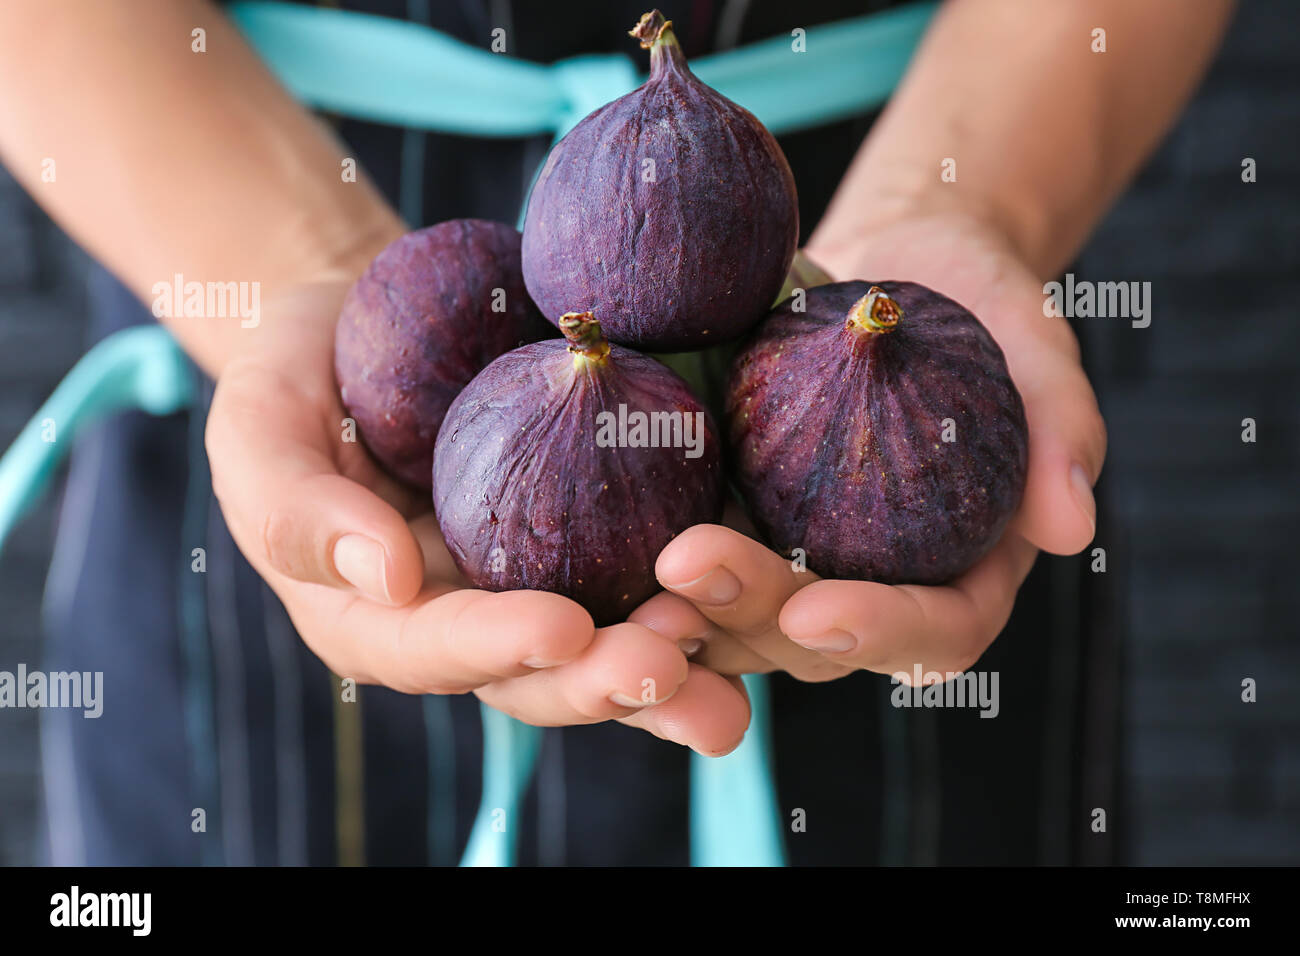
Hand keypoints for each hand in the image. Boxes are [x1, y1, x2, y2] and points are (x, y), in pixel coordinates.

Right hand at [205, 278, 749, 753]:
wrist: (369, 321)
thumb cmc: (298, 375)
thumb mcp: (259, 429)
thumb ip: (296, 510)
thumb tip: (390, 578)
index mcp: (382, 618)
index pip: (437, 650)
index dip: (496, 649)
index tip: (562, 630)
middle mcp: (471, 621)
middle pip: (541, 674)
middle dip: (606, 680)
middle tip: (671, 665)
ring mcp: (539, 582)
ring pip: (613, 642)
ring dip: (675, 659)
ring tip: (730, 658)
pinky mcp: (597, 535)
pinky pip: (655, 572)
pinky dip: (709, 587)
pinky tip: (762, 581)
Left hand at [632, 210, 1105, 679]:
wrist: (885, 271)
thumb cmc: (975, 307)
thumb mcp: (1034, 344)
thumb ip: (1061, 428)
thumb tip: (1071, 526)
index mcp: (954, 573)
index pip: (930, 631)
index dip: (876, 634)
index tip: (819, 612)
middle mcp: (864, 589)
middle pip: (810, 639)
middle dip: (750, 612)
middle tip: (687, 566)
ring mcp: (786, 562)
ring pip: (730, 615)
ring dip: (677, 604)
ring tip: (625, 565)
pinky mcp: (723, 520)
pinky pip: (677, 558)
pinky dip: (636, 558)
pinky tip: (589, 531)